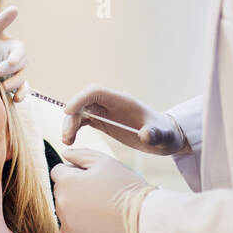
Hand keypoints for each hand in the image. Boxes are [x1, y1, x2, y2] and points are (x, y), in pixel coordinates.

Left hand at [0, 6, 26, 100]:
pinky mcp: (14, 86)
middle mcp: (20, 62)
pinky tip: (14, 100)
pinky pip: (21, 92)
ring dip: (14, 86)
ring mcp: (17, 75)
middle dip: (10, 71)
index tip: (11, 61)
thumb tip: (15, 8)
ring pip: (21, 81)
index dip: (16, 57)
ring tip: (4, 88)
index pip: (20, 52)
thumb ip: (3, 20)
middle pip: (19, 68)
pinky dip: (19, 96)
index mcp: (17, 47)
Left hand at [50, 147, 155, 232]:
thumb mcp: (104, 161)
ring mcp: (67, 222)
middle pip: (60, 190)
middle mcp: (61, 202)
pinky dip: (80, 224)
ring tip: (101, 207)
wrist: (142, 218)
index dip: (74, 171)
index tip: (93, 177)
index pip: (58, 171)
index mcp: (65, 181)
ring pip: (65, 209)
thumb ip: (80, 154)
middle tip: (100, 192)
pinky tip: (98, 220)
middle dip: (74, 188)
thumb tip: (65, 154)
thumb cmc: (124, 186)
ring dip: (76, 206)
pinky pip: (70, 227)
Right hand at [62, 85, 189, 155]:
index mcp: (122, 101)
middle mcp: (111, 103)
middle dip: (72, 116)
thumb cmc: (165, 135)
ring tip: (67, 141)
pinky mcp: (102, 121)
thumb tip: (146, 134)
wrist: (164, 138)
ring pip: (80, 111)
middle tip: (67, 136)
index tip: (68, 112)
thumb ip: (155, 135)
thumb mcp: (163, 137)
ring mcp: (105, 111)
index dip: (80, 98)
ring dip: (70, 123)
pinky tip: (71, 141)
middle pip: (83, 101)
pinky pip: (83, 120)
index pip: (95, 92)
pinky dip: (74, 128)